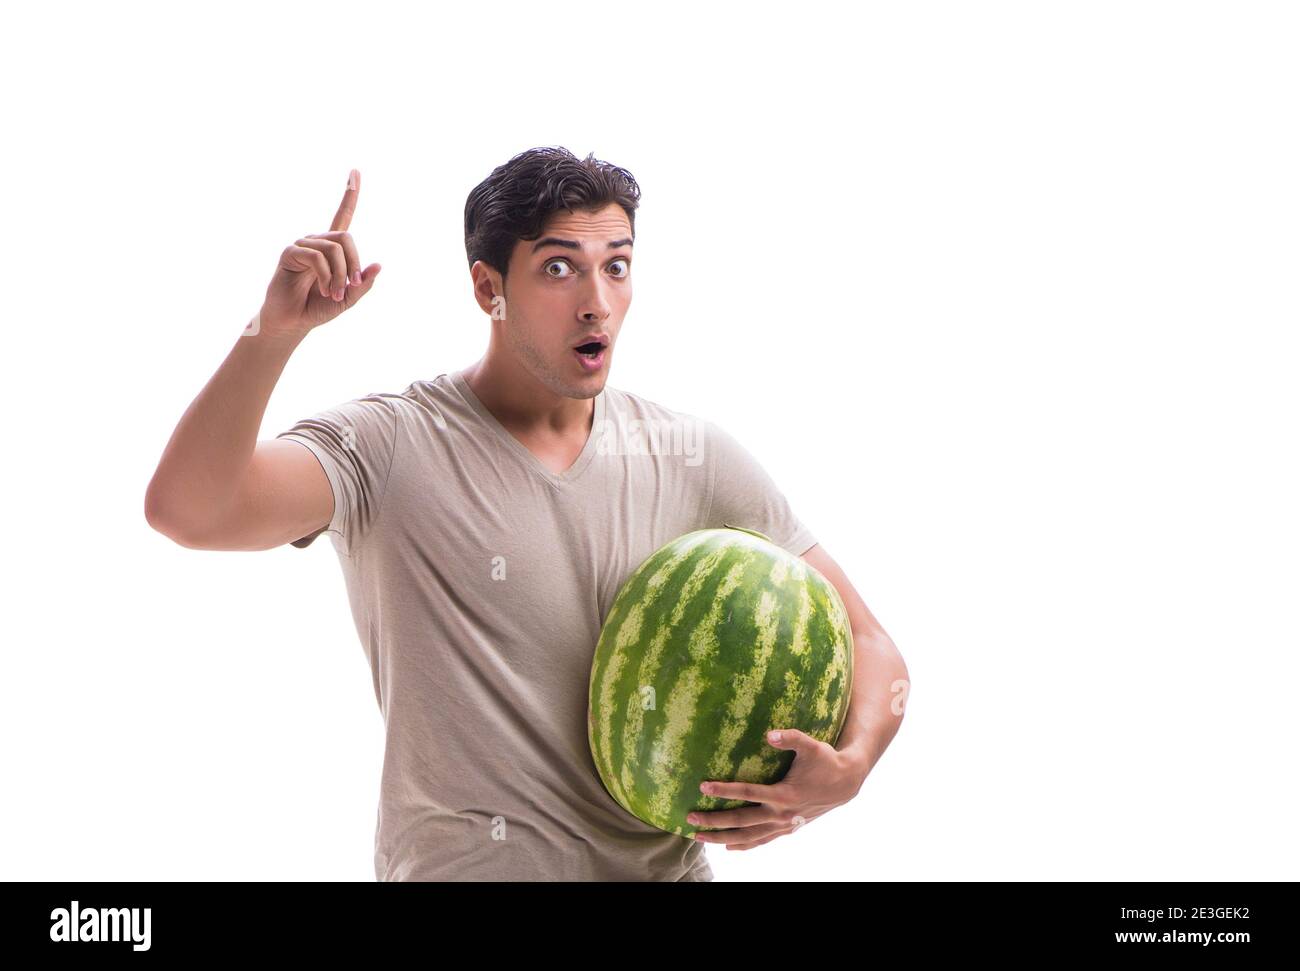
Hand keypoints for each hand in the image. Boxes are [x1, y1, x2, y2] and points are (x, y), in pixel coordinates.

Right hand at [257, 168, 381, 341]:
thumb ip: (362, 284)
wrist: (293, 322)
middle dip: (353, 264)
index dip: (350, 194)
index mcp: (332, 249)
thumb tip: (378, 265)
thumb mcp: (348, 298)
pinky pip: (317, 257)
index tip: (355, 171)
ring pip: (334, 249)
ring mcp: (303, 245)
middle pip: (346, 238)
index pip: (343, 215)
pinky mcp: (290, 252)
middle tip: (351, 287)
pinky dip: (327, 276)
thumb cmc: (318, 308)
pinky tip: (325, 290)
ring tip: (334, 294)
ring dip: (340, 275)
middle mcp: (318, 242)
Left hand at [688, 729, 864, 850]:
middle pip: (741, 821)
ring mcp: (784, 824)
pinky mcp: (788, 828)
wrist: (847, 783)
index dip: (725, 790)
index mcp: (784, 794)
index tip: (703, 787)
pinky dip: (745, 846)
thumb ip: (791, 737)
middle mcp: (782, 814)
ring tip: (699, 838)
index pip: (747, 793)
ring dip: (723, 838)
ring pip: (748, 836)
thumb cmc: (826, 760)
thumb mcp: (811, 745)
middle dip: (714, 821)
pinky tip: (729, 847)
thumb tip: (769, 734)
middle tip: (690, 819)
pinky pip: (762, 841)